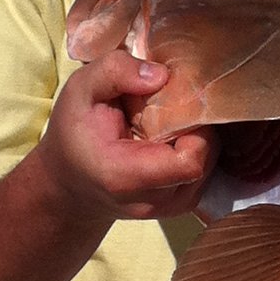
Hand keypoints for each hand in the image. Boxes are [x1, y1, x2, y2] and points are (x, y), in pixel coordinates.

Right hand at [32, 50, 213, 222]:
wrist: (69, 182)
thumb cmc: (74, 132)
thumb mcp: (80, 90)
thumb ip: (114, 71)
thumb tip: (162, 75)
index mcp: (124, 176)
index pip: (190, 161)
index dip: (196, 128)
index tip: (179, 104)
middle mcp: (150, 201)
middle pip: (205, 162)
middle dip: (199, 129)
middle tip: (176, 109)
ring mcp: (168, 209)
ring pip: (210, 169)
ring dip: (199, 140)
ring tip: (170, 125)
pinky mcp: (179, 206)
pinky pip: (206, 176)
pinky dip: (197, 152)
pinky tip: (173, 140)